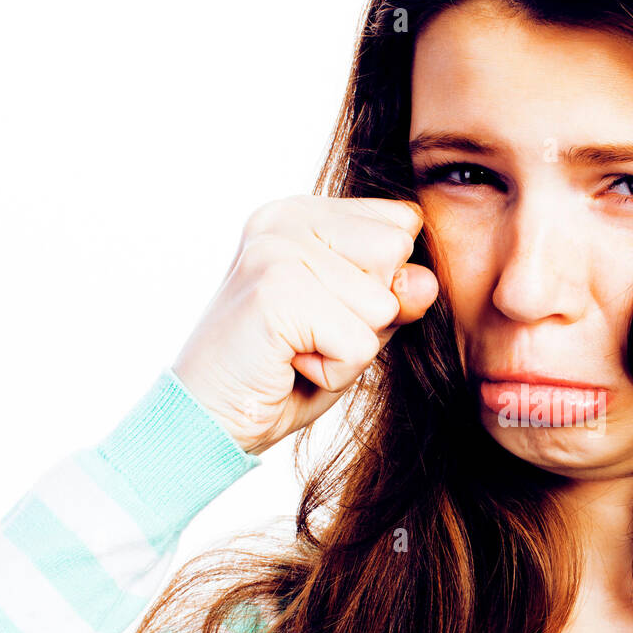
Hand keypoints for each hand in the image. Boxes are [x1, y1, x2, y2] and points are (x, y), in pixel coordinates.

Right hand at [172, 194, 438, 454]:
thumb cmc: (283, 374)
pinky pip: (360, 342)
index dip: (382, 286)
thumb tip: (426, 281)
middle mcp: (287, 217)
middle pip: (397, 255)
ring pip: (382, 304)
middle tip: (309, 335)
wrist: (207, 419)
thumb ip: (395, 296)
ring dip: (351, 348)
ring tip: (297, 351)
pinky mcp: (275, 289)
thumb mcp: (356, 329)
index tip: (324, 311)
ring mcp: (276, 247)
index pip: (402, 225)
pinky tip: (289, 366)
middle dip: (369, 315)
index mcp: (305, 213)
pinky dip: (335, 372)